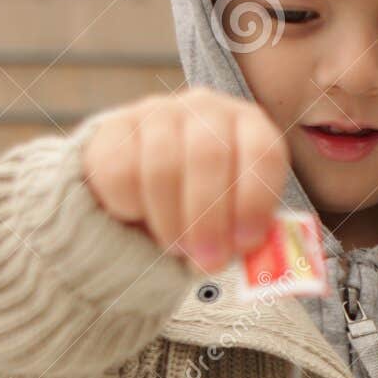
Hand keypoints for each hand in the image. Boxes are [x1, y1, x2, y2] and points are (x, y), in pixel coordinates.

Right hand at [81, 88, 289, 270]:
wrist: (144, 183)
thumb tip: (257, 268)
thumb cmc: (204, 206)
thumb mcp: (234, 217)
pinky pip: (120, 172)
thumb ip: (247, 236)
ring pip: (163, 166)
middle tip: (207, 260)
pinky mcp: (114, 127)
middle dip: (209, 217)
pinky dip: (131, 207)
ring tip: (176, 248)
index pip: (263, 153)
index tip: (244, 243)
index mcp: (250, 126)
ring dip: (171, 220)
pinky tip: (139, 219)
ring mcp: (158, 112)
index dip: (255, 202)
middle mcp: (207, 109)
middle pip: (209, 155)